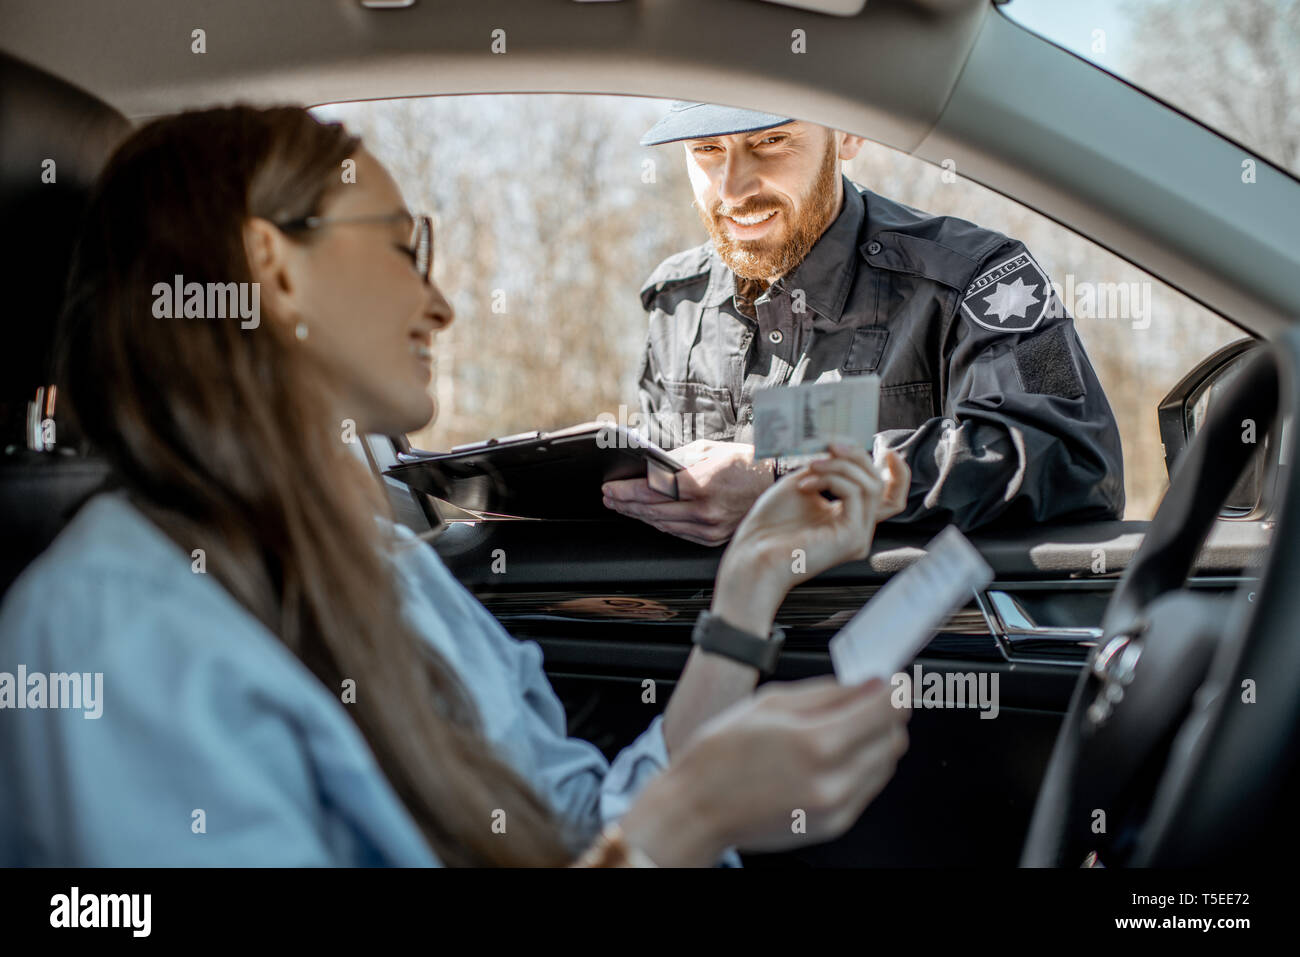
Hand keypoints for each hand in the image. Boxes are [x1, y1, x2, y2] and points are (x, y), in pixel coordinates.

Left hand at [601, 439, 773, 545]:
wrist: (776, 482)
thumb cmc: (744, 462)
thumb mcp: (707, 450)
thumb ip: (675, 460)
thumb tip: (648, 466)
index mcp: (701, 484)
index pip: (652, 490)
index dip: (626, 491)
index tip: (610, 488)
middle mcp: (704, 510)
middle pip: (652, 509)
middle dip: (626, 503)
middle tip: (609, 497)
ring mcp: (709, 527)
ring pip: (663, 524)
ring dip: (639, 515)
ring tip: (622, 506)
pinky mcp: (714, 537)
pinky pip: (678, 532)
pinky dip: (660, 524)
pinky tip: (648, 517)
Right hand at [620, 676, 909, 862]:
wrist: (697, 810)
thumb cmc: (721, 754)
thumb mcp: (770, 703)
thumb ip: (828, 691)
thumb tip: (869, 682)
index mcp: (815, 743)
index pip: (886, 710)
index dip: (895, 689)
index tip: (893, 680)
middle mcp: (832, 781)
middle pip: (894, 738)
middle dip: (887, 715)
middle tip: (867, 700)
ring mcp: (836, 808)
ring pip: (885, 764)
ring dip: (876, 740)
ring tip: (843, 728)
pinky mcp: (835, 824)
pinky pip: (868, 788)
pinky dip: (862, 766)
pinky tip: (833, 755)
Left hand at [710, 444, 910, 632]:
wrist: (753, 553)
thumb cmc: (770, 525)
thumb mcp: (802, 484)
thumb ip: (827, 469)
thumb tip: (841, 448)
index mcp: (849, 520)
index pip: (890, 498)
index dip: (898, 474)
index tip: (888, 451)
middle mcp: (859, 530)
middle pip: (879, 484)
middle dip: (857, 456)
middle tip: (830, 444)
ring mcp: (858, 536)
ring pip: (871, 486)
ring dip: (841, 465)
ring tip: (811, 464)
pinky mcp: (852, 537)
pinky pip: (856, 494)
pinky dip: (832, 479)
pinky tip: (806, 484)